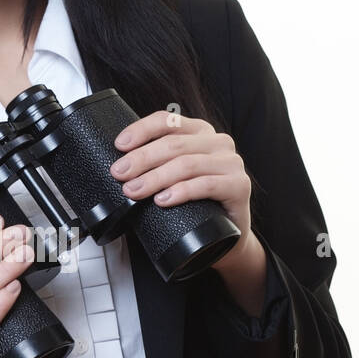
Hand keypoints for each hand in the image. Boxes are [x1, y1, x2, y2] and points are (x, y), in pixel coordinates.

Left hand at [109, 110, 251, 261]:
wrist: (227, 236)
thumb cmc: (197, 204)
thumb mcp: (173, 177)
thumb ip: (156, 163)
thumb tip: (118, 167)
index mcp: (200, 132)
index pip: (167, 121)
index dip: (141, 130)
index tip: (119, 145)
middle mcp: (218, 142)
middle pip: (173, 144)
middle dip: (141, 159)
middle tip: (119, 174)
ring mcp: (231, 163)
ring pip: (187, 164)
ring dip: (156, 178)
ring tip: (134, 190)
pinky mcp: (240, 186)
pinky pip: (207, 185)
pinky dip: (182, 192)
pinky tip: (164, 199)